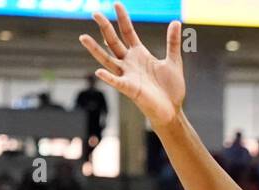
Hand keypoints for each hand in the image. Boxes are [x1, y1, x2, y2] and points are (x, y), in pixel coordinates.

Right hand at [80, 3, 185, 130]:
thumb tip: (176, 21)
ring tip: (82, 37)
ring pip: (107, 60)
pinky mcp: (130, 89)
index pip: (128, 32)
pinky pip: (116, 82)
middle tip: (95, 13)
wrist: (172, 110)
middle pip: (114, 42)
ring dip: (95, 49)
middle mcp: (130, 63)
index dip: (123, 18)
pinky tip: (99, 71)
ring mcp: (128, 75)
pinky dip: (108, 77)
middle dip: (105, 28)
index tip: (116, 3)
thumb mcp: (174, 61)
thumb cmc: (171, 88)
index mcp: (139, 54)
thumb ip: (172, 42)